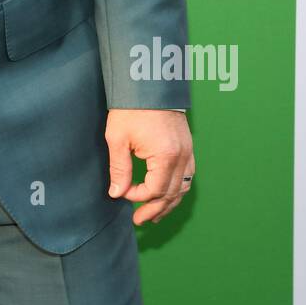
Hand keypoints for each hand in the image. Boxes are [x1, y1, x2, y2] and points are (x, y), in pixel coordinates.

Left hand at [105, 110, 194, 227]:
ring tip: (154, 215)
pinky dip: (178, 189)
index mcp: (166, 156)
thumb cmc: (131, 108)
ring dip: (168, 203)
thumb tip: (117, 193)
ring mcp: (188, 151)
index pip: (154, 190)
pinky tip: (168, 195)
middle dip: (155, 209)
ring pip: (183, 187)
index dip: (137, 196)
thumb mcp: (118, 138)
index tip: (122, 192)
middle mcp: (182, 156)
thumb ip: (120, 169)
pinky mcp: (188, 146)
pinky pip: (188, 175)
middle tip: (139, 220)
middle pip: (171, 193)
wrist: (148, 83)